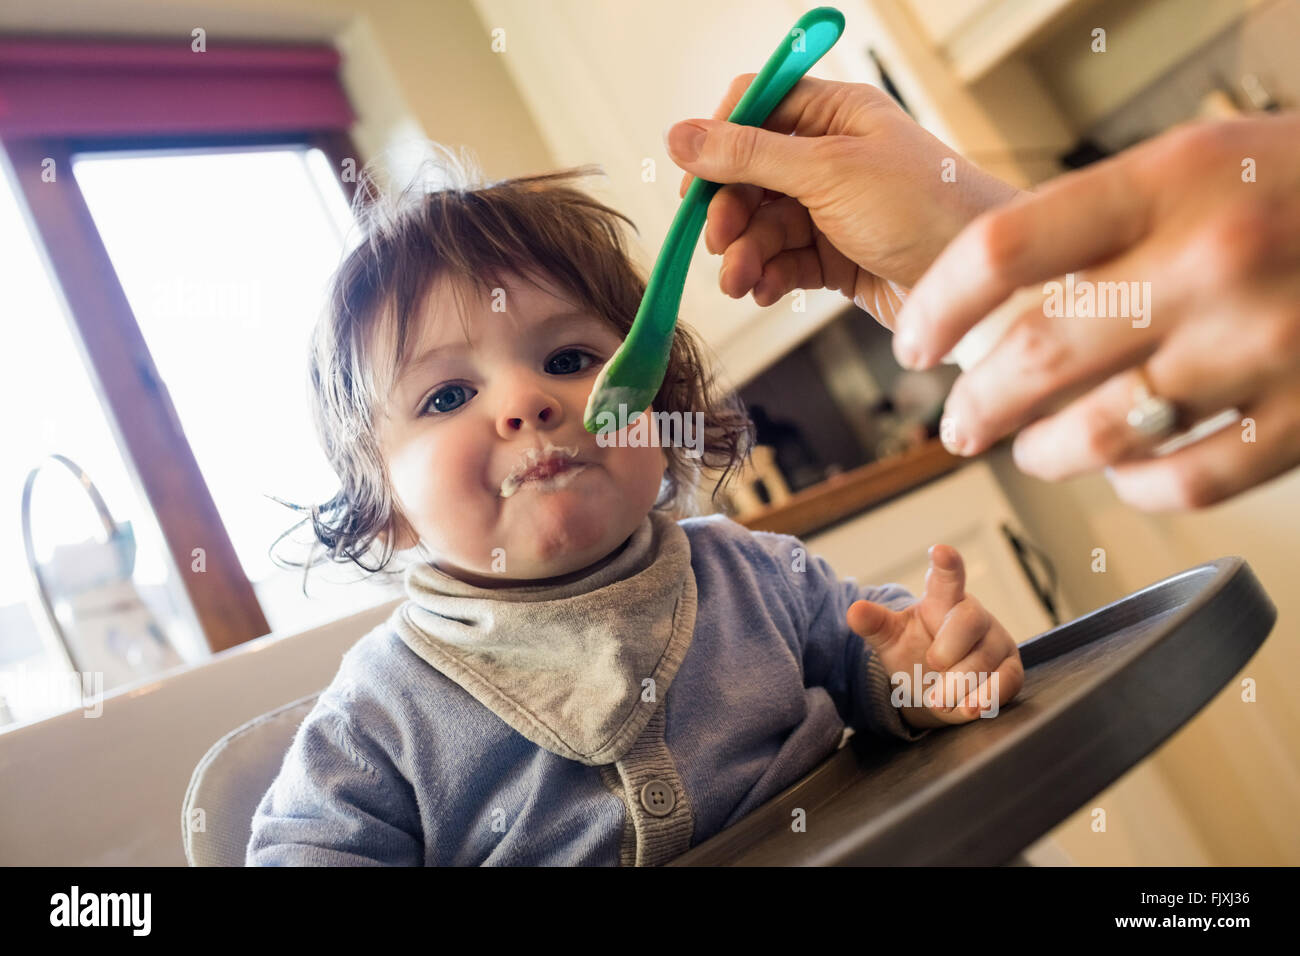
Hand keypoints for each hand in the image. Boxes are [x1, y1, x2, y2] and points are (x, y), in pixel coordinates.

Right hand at [664, 74, 1020, 325]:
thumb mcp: (827, 172)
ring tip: (740, 281)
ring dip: (744, 253)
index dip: (719, 142)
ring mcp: (834, 209)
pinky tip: (765, 290)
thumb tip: (680, 134)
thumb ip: (749, 155)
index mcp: (835, 114)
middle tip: (719, 242)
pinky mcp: (838, 256)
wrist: (983, 287)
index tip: (697, 182)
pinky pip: (785, 261)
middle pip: (750, 174)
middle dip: (730, 211)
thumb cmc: (925, 208)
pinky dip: (769, 276)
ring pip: (764, 225)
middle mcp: (832, 157)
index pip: (755, 108)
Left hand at [847, 544, 1022, 727]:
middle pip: (969, 620)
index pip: (946, 577)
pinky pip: (1006, 680)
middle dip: (949, 648)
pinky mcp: (1010, 668)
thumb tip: (853, 611)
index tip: (941, 551)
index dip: (946, 564)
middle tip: (933, 665)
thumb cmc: (916, 653)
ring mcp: (995, 641)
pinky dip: (985, 696)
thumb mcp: (891, 639)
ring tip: (939, 697)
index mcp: (942, 599)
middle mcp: (973, 615)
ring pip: (984, 658)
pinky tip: (969, 706)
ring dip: (959, 683)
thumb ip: (875, 624)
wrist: (938, 690)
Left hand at [893, 112, 1299, 509]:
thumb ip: (1107, 220)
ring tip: (1025, 449)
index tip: (910, 341)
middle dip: (973, 404)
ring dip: (1039, 453)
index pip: (1003, 249)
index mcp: (1173, 182)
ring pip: (1097, 435)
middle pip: (1034, 359)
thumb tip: (995, 297)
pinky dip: (1133, 487)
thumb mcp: (1206, 160)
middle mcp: (1212, 264)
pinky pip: (1184, 481)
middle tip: (955, 421)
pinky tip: (1119, 475)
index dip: (936, 307)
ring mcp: (1265, 346)